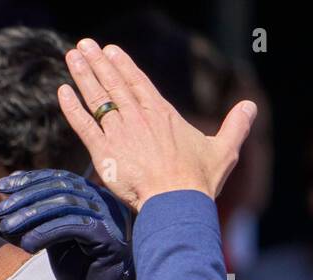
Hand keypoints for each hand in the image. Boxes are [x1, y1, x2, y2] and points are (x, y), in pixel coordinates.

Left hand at [0, 169, 134, 279]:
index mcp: (91, 197)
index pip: (59, 179)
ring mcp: (109, 218)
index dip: (30, 180)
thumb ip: (38, 219)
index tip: (2, 185)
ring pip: (66, 204)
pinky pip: (74, 226)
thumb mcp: (53, 239)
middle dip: (26, 197)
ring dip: (31, 214)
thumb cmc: (77, 270)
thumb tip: (5, 201)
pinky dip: (46, 233)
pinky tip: (27, 245)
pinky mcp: (109, 238)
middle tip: (1, 211)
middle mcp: (103, 202)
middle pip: (61, 188)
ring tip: (7, 228)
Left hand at [57, 38, 256, 211]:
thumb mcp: (224, 149)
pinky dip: (72, 108)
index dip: (123, 65)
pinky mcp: (104, 153)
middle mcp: (139, 118)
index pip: (138, 82)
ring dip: (84, 75)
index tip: (110, 50)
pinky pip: (84, 125)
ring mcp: (120, 133)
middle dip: (97, 62)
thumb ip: (235, 126)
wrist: (175, 201)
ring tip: (72, 56)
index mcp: (163, 115)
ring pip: (98, 98)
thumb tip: (250, 106)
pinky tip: (62, 91)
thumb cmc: (198, 180)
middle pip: (114, 83)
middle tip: (84, 44)